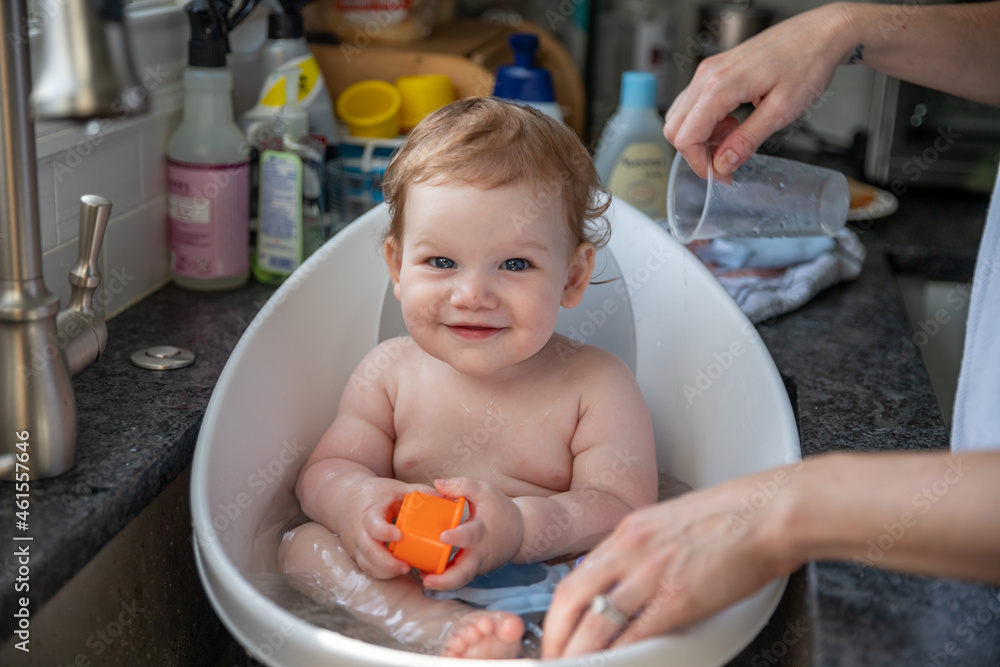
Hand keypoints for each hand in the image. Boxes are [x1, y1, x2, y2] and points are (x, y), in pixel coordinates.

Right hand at [337, 476, 437, 578]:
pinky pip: (366, 567)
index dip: (384, 531)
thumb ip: (420, 492)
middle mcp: (359, 530)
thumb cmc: (375, 494)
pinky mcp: (356, 553)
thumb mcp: (396, 488)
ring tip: (404, 569)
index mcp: (369, 510)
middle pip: (368, 550)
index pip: (372, 523)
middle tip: (406, 566)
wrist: (344, 499)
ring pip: (366, 563)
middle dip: (386, 562)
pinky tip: (396, 571)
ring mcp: (356, 544)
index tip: (399, 535)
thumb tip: (447, 498)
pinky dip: (380, 572)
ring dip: (384, 570)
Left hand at [422, 477, 523, 590]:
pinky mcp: (475, 571)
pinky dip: (445, 580)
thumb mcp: (484, 491)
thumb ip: (462, 486)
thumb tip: (437, 485)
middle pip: (465, 572)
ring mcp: (478, 565)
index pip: (470, 535)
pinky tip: (429, 575)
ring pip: (461, 581)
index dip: (457, 537)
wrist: (521, 532)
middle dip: (446, 580)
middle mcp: (480, 553)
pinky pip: (460, 579)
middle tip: (427, 580)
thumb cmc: (499, 509)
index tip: (443, 536)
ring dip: (443, 584)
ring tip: (424, 580)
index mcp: (481, 530)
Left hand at [541, 467, 797, 658]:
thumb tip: (637, 576)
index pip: (578, 571)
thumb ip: (649, 548)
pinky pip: (633, 634)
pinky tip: (606, 665)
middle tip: (550, 653)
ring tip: (566, 666)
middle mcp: (632, 548)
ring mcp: (651, 573)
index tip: (559, 625)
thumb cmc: (737, 514)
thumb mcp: (675, 521)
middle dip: (554, 632)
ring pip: (593, 620)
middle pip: (571, 596)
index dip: (562, 606)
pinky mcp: (677, 599)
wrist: (770, 510)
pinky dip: (614, 656)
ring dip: (575, 651)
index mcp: (631, 530)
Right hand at [664, 3, 851, 177]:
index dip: (701, 164)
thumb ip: (747, 139)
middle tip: (725, 163)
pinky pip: (694, 104)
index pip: (686, 137)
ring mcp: (709, 71)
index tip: (722, 175)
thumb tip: (723, 164)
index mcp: (720, 86)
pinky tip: (732, 123)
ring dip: (701, 138)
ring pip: (682, 117)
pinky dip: (706, 122)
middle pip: (675, 128)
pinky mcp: (715, 70)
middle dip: (697, 153)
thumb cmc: (807, 63)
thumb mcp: (781, 110)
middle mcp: (707, 76)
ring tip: (733, 140)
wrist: (820, 33)